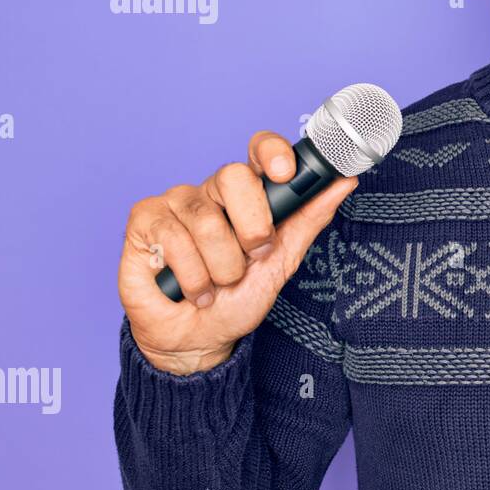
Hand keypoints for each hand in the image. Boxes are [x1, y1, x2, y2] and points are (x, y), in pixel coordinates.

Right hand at [117, 131, 356, 374]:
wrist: (198, 338)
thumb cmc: (238, 299)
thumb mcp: (282, 262)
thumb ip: (309, 220)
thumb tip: (344, 182)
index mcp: (250, 195)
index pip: (260, 150)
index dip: (272, 153)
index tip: (285, 173)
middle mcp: (213, 191)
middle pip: (233, 176)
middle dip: (252, 228)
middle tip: (252, 257)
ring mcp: (177, 201)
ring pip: (207, 220)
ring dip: (220, 268)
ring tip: (216, 283)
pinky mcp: (145, 218)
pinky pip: (173, 236)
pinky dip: (190, 275)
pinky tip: (190, 287)